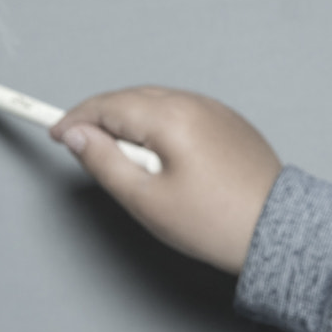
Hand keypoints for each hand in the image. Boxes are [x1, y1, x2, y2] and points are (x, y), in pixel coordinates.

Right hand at [49, 86, 281, 273]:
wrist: (275, 232)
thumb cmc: (215, 222)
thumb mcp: (144, 199)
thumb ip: (103, 162)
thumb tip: (77, 136)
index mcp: (172, 117)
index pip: (108, 105)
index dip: (75, 119)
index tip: (56, 133)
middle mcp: (196, 104)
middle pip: (131, 99)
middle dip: (102, 119)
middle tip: (85, 150)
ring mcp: (216, 111)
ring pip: (157, 105)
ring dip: (131, 123)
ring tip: (127, 164)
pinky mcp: (230, 124)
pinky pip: (183, 114)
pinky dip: (160, 127)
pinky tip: (160, 159)